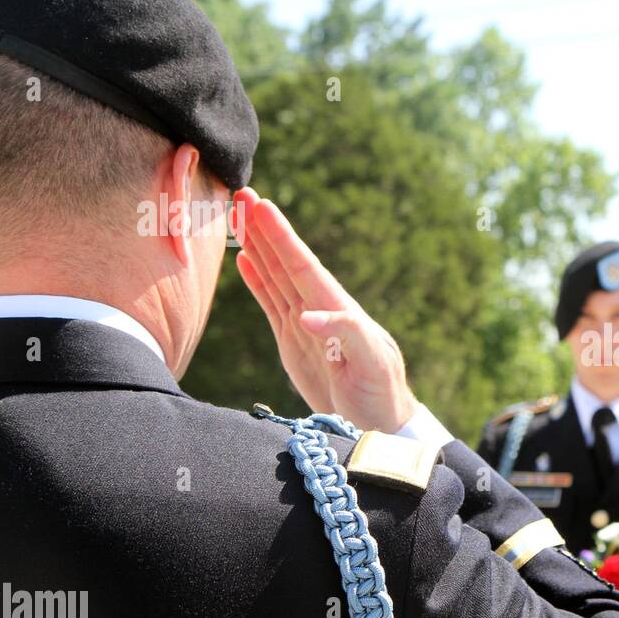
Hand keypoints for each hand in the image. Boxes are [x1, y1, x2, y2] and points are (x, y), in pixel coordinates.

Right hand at [231, 187, 419, 433]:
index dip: (283, 237)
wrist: (378, 423)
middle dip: (265, 230)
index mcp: (339, 309)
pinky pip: (271, 303)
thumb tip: (307, 315)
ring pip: (275, 276)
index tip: (262, 207)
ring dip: (257, 247)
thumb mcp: (373, 363)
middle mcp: (320, 309)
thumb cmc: (382, 392)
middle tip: (242, 194)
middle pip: (286, 262)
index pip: (305, 266)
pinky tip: (245, 260)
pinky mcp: (293, 342)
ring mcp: (305, 323)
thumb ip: (347, 333)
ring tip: (237, 217)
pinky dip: (257, 281)